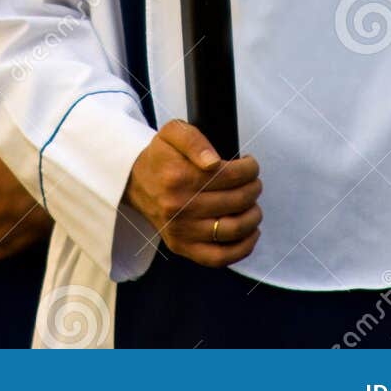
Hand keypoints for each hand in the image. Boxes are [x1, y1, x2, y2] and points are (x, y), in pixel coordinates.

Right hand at [123, 119, 261, 267]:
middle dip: (254, 188)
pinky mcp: (182, 248)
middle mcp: (179, 207)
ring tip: (253, 204)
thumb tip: (214, 162)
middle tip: (254, 182)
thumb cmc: (161, 155)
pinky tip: (252, 232)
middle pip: (236, 201)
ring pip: (233, 229)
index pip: (231, 175)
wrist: (135, 181)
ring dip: (253, 216)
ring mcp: (181, 231)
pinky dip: (243, 248)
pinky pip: (219, 257)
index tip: (250, 164)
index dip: (250, 169)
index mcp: (179, 176)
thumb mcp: (173, 132)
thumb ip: (195, 140)